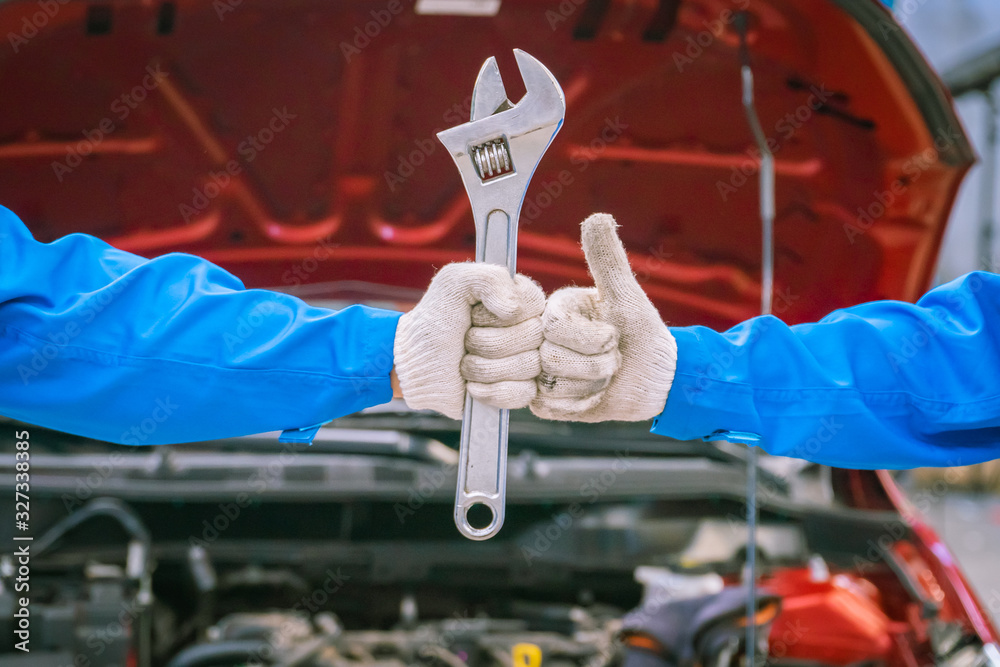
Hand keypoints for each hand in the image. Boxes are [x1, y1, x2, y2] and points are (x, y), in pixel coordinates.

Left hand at [393, 263, 543, 418]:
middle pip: (532, 336)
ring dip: (483, 366)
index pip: (534, 303)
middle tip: (465, 340)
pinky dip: (490, 390)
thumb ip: (488, 278)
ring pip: (527, 366)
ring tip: (464, 362)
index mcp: (519, 301)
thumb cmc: (435, 320)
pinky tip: (471, 385)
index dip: (499, 313)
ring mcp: (527, 363)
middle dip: (487, 341)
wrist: (415, 363)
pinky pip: (522, 394)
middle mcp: (529, 330)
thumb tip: (515, 310)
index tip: (474, 314)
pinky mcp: (519, 393)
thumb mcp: (453, 283)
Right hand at [531, 213, 676, 421]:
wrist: (655, 379)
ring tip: (605, 375)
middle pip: (552, 358)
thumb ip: (607, 259)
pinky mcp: (543, 400)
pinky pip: (552, 406)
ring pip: (554, 384)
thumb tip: (596, 217)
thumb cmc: (642, 334)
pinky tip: (594, 395)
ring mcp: (539, 370)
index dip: (592, 338)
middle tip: (613, 358)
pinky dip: (582, 404)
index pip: (555, 327)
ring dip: (592, 385)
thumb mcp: (626, 296)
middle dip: (596, 364)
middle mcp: (541, 339)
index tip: (613, 336)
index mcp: (555, 310)